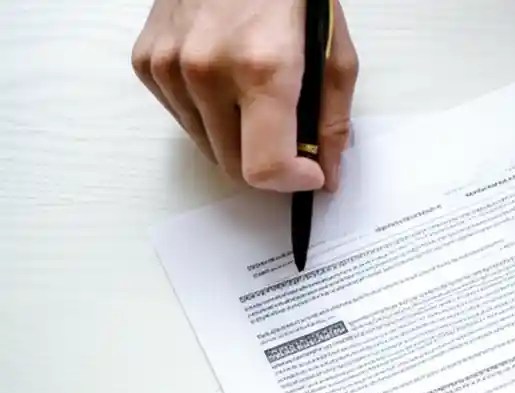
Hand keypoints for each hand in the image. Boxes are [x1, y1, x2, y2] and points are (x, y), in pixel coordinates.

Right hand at [131, 0, 358, 191]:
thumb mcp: (334, 54)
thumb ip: (333, 122)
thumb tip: (327, 175)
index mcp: (262, 68)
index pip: (264, 167)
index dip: (291, 182)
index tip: (308, 174)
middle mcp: (207, 69)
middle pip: (235, 165)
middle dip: (268, 163)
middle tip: (290, 139)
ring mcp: (170, 65)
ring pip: (206, 146)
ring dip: (237, 138)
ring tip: (256, 96)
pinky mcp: (147, 61)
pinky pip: (182, 116)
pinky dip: (208, 113)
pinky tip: (226, 78)